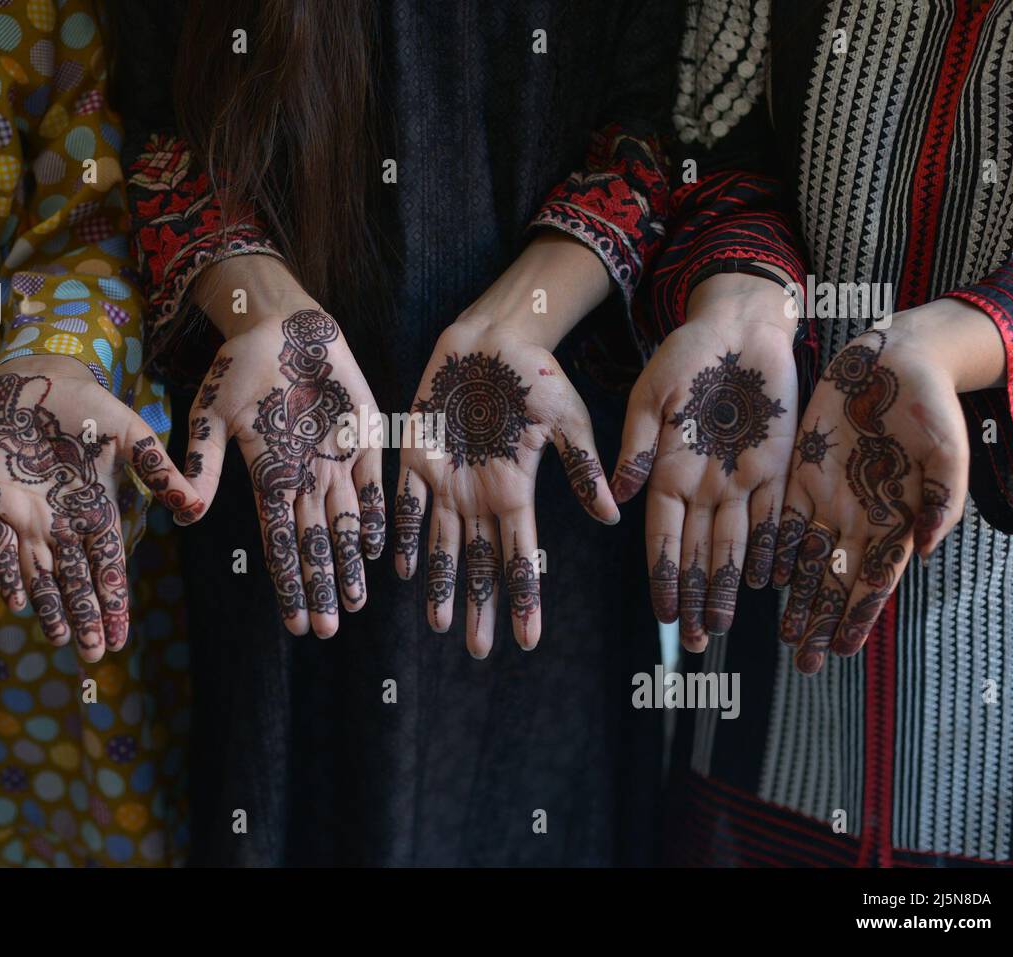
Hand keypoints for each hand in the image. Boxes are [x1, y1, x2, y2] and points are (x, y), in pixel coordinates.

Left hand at [0, 355, 200, 661]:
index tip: (121, 636)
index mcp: (97, 511)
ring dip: (52, 608)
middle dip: (86, 618)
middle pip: (77, 581)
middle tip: (93, 655)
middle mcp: (65, 525)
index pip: (108, 567)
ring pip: (42, 576)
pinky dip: (9, 573)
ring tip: (60, 642)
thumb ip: (156, 469)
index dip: (114, 602)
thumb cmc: (85, 405)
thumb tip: (194, 505)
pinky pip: (1, 548)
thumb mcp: (128, 434)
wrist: (33, 384)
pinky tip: (18, 601)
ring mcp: (29, 518)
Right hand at [177, 306, 383, 637]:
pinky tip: (378, 548)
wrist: (278, 324)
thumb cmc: (238, 367)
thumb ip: (205, 463)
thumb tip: (186, 513)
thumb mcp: (211, 416)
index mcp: (270, 477)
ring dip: (349, 563)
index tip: (293, 621)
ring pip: (344, 522)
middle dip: (321, 586)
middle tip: (328, 630)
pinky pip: (373, 483)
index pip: (280, 542)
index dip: (288, 582)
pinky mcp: (363, 435)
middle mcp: (305, 477)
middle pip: (314, 543)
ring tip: (354, 604)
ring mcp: (335, 459)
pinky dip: (375, 514)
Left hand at [397, 314, 617, 657]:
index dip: (525, 599)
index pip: (522, 557)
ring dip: (441, 584)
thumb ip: (582, 468)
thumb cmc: (535, 372)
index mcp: (517, 490)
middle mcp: (481, 495)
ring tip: (439, 625)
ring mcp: (448, 478)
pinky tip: (401, 568)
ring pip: (441, 544)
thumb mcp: (565, 420)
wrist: (493, 336)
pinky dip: (402, 533)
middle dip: (481, 606)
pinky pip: (405, 502)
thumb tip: (612, 517)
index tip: (528, 641)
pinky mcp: (417, 455)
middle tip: (478, 650)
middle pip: (481, 563)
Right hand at [610, 272, 797, 651]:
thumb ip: (639, 445)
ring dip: (728, 587)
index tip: (665, 616)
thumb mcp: (653, 394)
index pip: (664, 537)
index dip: (665, 577)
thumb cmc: (688, 352)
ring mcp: (741, 478)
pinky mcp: (777, 464)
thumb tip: (618, 496)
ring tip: (726, 627)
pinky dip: (771, 549)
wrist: (740, 324)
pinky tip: (768, 582)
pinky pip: (774, 516)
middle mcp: (703, 484)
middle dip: (697, 598)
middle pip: (698, 553)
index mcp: (667, 471)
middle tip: (700, 643)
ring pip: (735, 545)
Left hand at [775, 303, 983, 672]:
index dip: (858, 615)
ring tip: (784, 633)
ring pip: (807, 559)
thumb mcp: (947, 451)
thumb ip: (940, 501)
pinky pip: (784, 521)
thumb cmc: (931, 406)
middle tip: (804, 660)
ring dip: (797, 598)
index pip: (874, 579)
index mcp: (897, 518)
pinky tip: (763, 578)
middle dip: (822, 620)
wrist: (895, 362)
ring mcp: (829, 498)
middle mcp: (860, 516)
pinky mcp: (803, 474)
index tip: (843, 651)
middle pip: (837, 580)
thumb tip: (925, 547)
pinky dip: (774, 550)